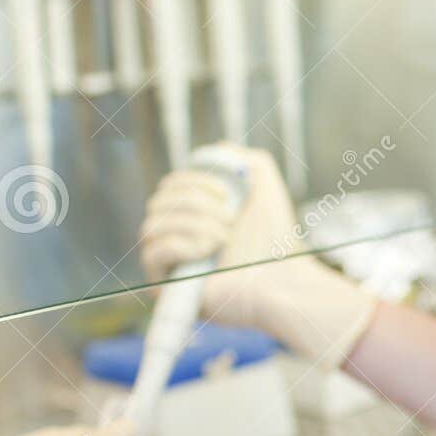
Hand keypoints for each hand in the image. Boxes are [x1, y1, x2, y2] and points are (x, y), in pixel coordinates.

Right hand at [139, 145, 299, 333]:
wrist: (283, 280)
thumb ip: (242, 160)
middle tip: (230, 219)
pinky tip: (208, 251)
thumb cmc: (276, 242)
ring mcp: (172, 265)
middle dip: (196, 202)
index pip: (171, 186)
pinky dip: (180, 244)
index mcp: (197, 216)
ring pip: (152, 224)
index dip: (196, 180)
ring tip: (224, 238)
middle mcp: (180, 239)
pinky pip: (152, 253)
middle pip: (158, 201)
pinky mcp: (168, 287)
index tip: (228, 193)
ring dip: (194, 223)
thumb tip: (216, 148)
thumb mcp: (264, 186)